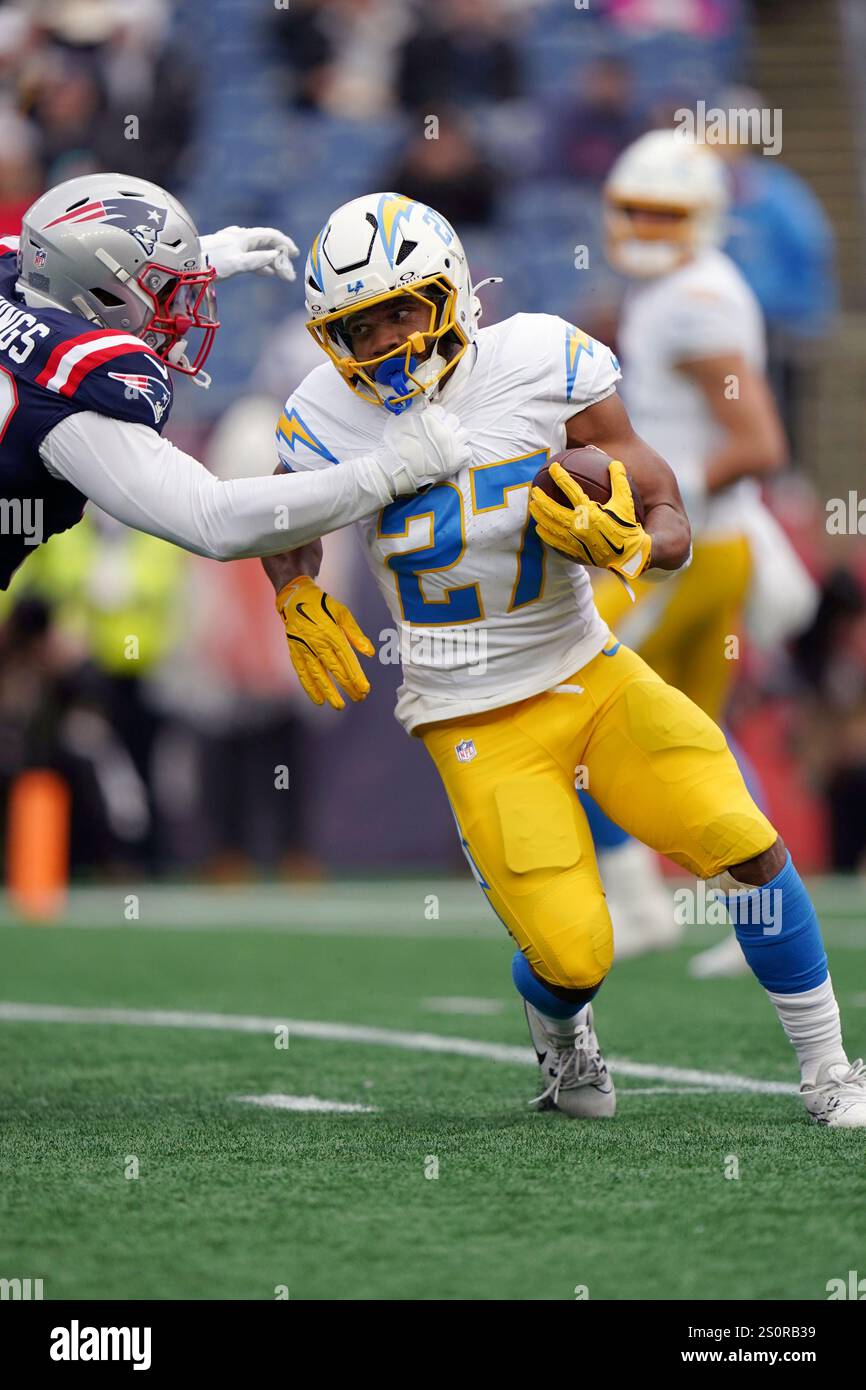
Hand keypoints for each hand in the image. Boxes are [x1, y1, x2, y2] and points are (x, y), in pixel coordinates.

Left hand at [200, 226, 298, 281]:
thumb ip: (255, 260)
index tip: (295, 254)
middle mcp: (239, 237)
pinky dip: (259, 264)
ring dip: (270, 262)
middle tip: (288, 275)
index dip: (285, 243)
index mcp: (243, 237)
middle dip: (279, 258)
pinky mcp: (225, 252)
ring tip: (280, 274)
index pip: (270, 235)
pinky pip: (248, 256)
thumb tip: (274, 256)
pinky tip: (263, 272)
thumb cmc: (209, 263)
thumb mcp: (235, 264)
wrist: (184, 263)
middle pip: (265, 244)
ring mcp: (232, 244)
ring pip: (257, 251)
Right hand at [276, 575, 373, 709]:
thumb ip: (356, 634)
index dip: (356, 675)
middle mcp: (317, 643)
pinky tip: (318, 699)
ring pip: (317, 674)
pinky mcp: (295, 652)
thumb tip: (369, 653)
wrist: (295, 598)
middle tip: (359, 698)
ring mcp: (304, 649)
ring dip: (329, 692)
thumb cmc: (323, 606)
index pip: (346, 659)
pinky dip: (310, 687)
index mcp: (331, 633)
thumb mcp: (343, 613)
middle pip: (334, 670)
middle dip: (347, 686)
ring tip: (339, 706)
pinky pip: (302, 673)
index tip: (365, 689)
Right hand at [380, 402, 471, 496]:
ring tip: (448, 444)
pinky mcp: (455, 461)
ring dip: (457, 437)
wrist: (395, 470)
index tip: (429, 425)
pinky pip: (468, 451)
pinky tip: (453, 455)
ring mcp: (451, 445)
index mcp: (430, 419)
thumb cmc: (393, 446)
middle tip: (439, 435)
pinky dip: (462, 452)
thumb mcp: (399, 421)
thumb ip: (413, 411)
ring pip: (464, 433)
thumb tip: (423, 405)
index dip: (434, 417)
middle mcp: (443, 430)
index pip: (440, 410)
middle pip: (454, 419)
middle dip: (447, 425)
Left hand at [530, 459, 651, 580]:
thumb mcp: (626, 501)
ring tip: (532, 506)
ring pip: (550, 525)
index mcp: (590, 511)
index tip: (553, 468)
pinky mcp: (573, 550)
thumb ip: (619, 480)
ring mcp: (574, 539)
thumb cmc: (627, 526)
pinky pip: (554, 541)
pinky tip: (539, 528)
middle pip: (552, 510)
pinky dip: (544, 534)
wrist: (628, 555)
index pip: (570, 489)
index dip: (560, 477)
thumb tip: (614, 462)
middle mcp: (579, 525)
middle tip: (534, 490)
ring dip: (539, 515)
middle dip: (541, 499)